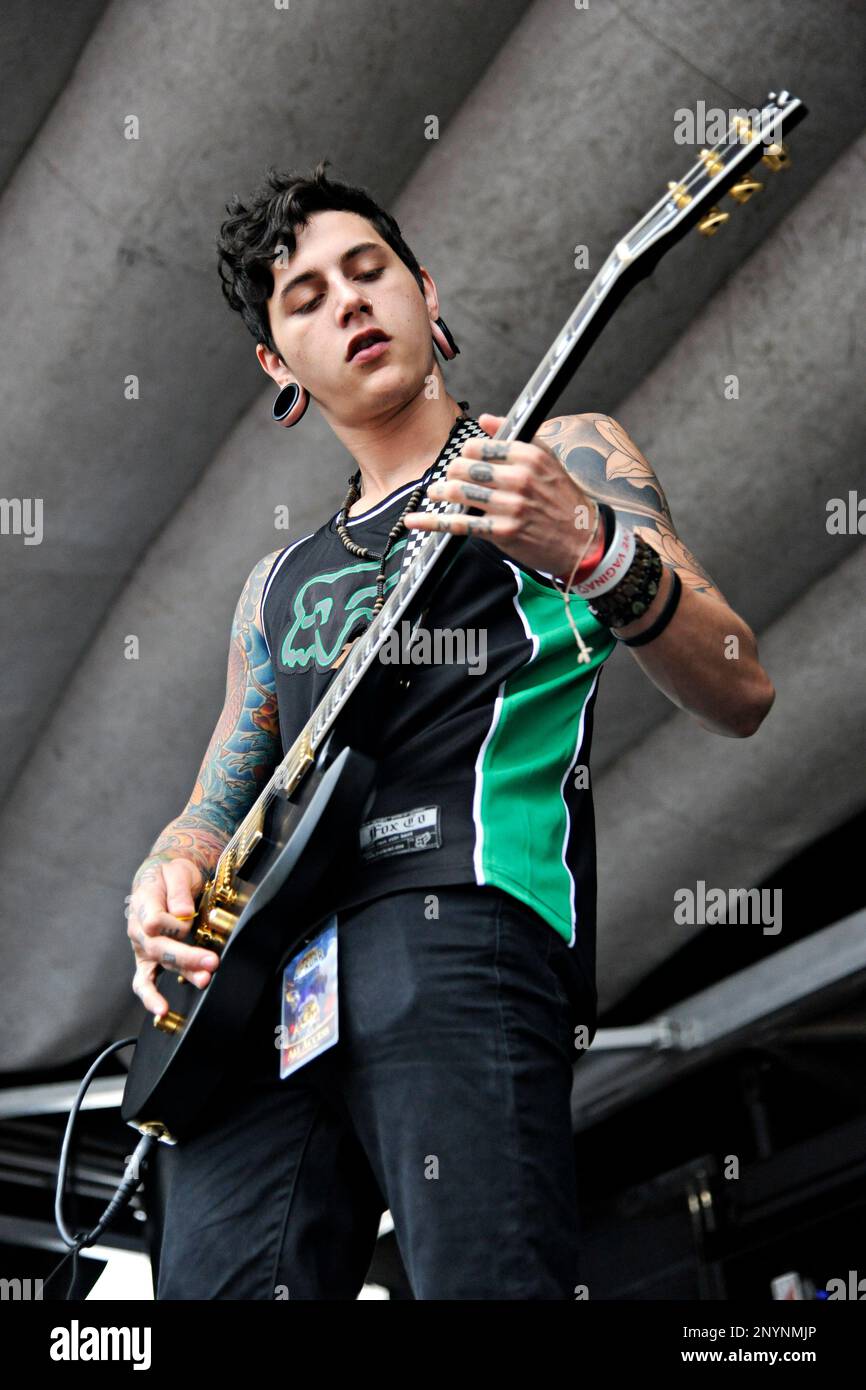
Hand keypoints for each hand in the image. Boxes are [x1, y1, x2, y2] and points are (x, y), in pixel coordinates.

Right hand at [127, 856, 217, 1017]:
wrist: (162, 878)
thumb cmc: (170, 875)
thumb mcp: (176, 871)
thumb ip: (178, 890)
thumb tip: (183, 914)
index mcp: (143, 904)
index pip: (155, 920)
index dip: (173, 922)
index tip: (188, 917)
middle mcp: (139, 928)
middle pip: (160, 947)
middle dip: (186, 957)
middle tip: (211, 962)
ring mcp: (143, 946)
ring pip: (159, 965)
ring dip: (182, 974)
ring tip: (203, 980)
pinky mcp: (148, 959)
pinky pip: (144, 982)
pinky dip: (151, 998)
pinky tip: (162, 1011)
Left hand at [403, 412, 599, 577]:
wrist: (582, 539)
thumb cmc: (563, 498)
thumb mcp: (547, 459)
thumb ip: (516, 436)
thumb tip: (486, 418)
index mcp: (529, 455)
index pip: (479, 447)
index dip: (466, 454)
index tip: (464, 461)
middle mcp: (520, 478)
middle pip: (465, 468)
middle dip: (452, 473)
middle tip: (450, 478)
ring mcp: (511, 506)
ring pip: (460, 493)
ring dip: (441, 493)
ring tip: (435, 493)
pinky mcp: (503, 531)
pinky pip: (461, 524)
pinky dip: (433, 522)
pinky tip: (416, 520)